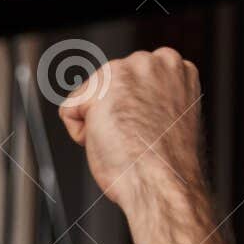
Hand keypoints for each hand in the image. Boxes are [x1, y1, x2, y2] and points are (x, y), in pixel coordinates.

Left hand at [59, 48, 203, 211]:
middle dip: (111, 114)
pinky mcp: (101, 85)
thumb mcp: (165, 116)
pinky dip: (79, 133)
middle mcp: (153, 61)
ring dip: (96, 123)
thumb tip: (128, 101)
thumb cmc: (163, 163)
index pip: (128, 83)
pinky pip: (69, 110)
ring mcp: (128, 69)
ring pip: (87, 96)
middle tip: (132, 137)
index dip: (129, 113)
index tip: (143, 129)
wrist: (160, 182)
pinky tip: (106, 141)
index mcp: (174, 68)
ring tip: (122, 140)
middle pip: (105, 85)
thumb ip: (148, 98)